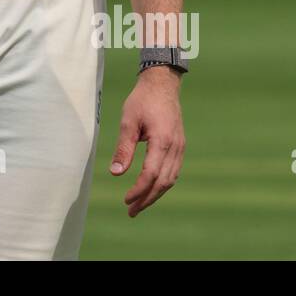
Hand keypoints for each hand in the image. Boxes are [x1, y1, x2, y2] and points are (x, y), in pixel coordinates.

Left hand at [109, 68, 184, 216]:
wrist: (162, 84)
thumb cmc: (142, 100)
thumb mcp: (128, 122)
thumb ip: (123, 149)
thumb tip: (116, 173)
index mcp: (163, 141)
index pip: (151, 174)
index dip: (138, 190)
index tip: (125, 200)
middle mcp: (175, 147)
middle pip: (163, 182)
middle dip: (147, 199)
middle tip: (131, 211)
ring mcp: (180, 147)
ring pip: (170, 179)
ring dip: (155, 194)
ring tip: (139, 205)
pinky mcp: (179, 146)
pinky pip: (173, 171)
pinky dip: (162, 183)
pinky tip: (150, 188)